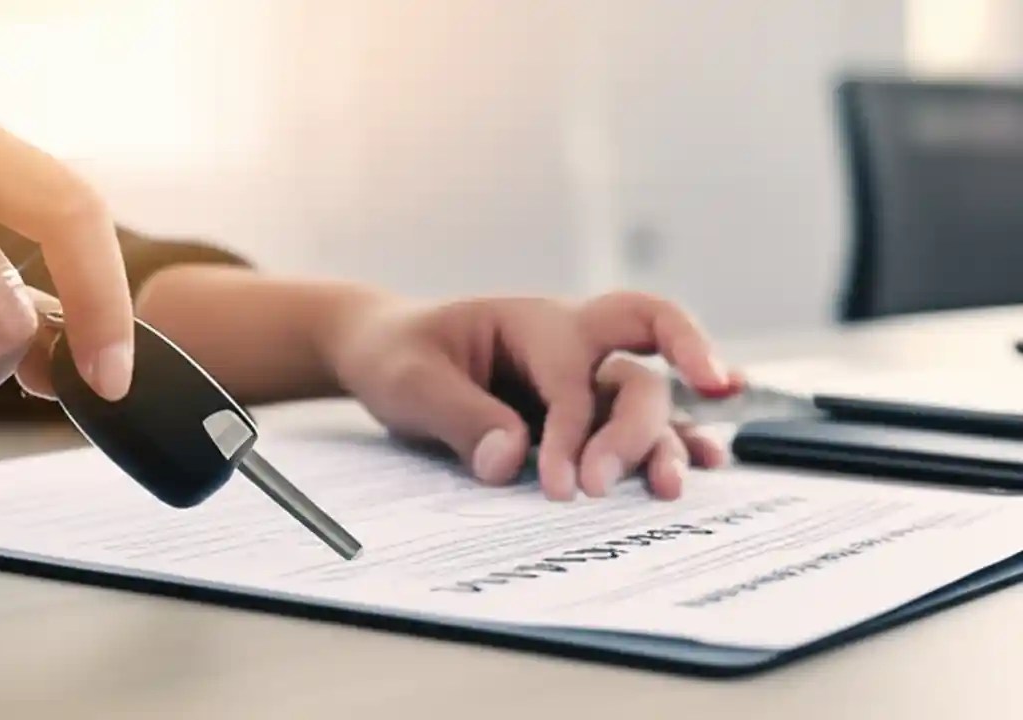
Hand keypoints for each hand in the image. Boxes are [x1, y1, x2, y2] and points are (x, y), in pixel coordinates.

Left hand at [326, 292, 741, 499]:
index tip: (561, 489)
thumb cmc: (398, 355)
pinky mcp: (584, 415)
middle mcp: (573, 345)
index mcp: (533, 322)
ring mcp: (585, 379)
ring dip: (666, 440)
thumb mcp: (409, 381)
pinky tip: (702, 462)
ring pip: (648, 401)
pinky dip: (673, 440)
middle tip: (597, 489)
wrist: (387, 351)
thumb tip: (510, 462)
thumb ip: (459, 416)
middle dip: (631, 433)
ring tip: (671, 486)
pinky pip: (641, 423)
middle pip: (636, 374)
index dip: (572, 433)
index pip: (572, 378)